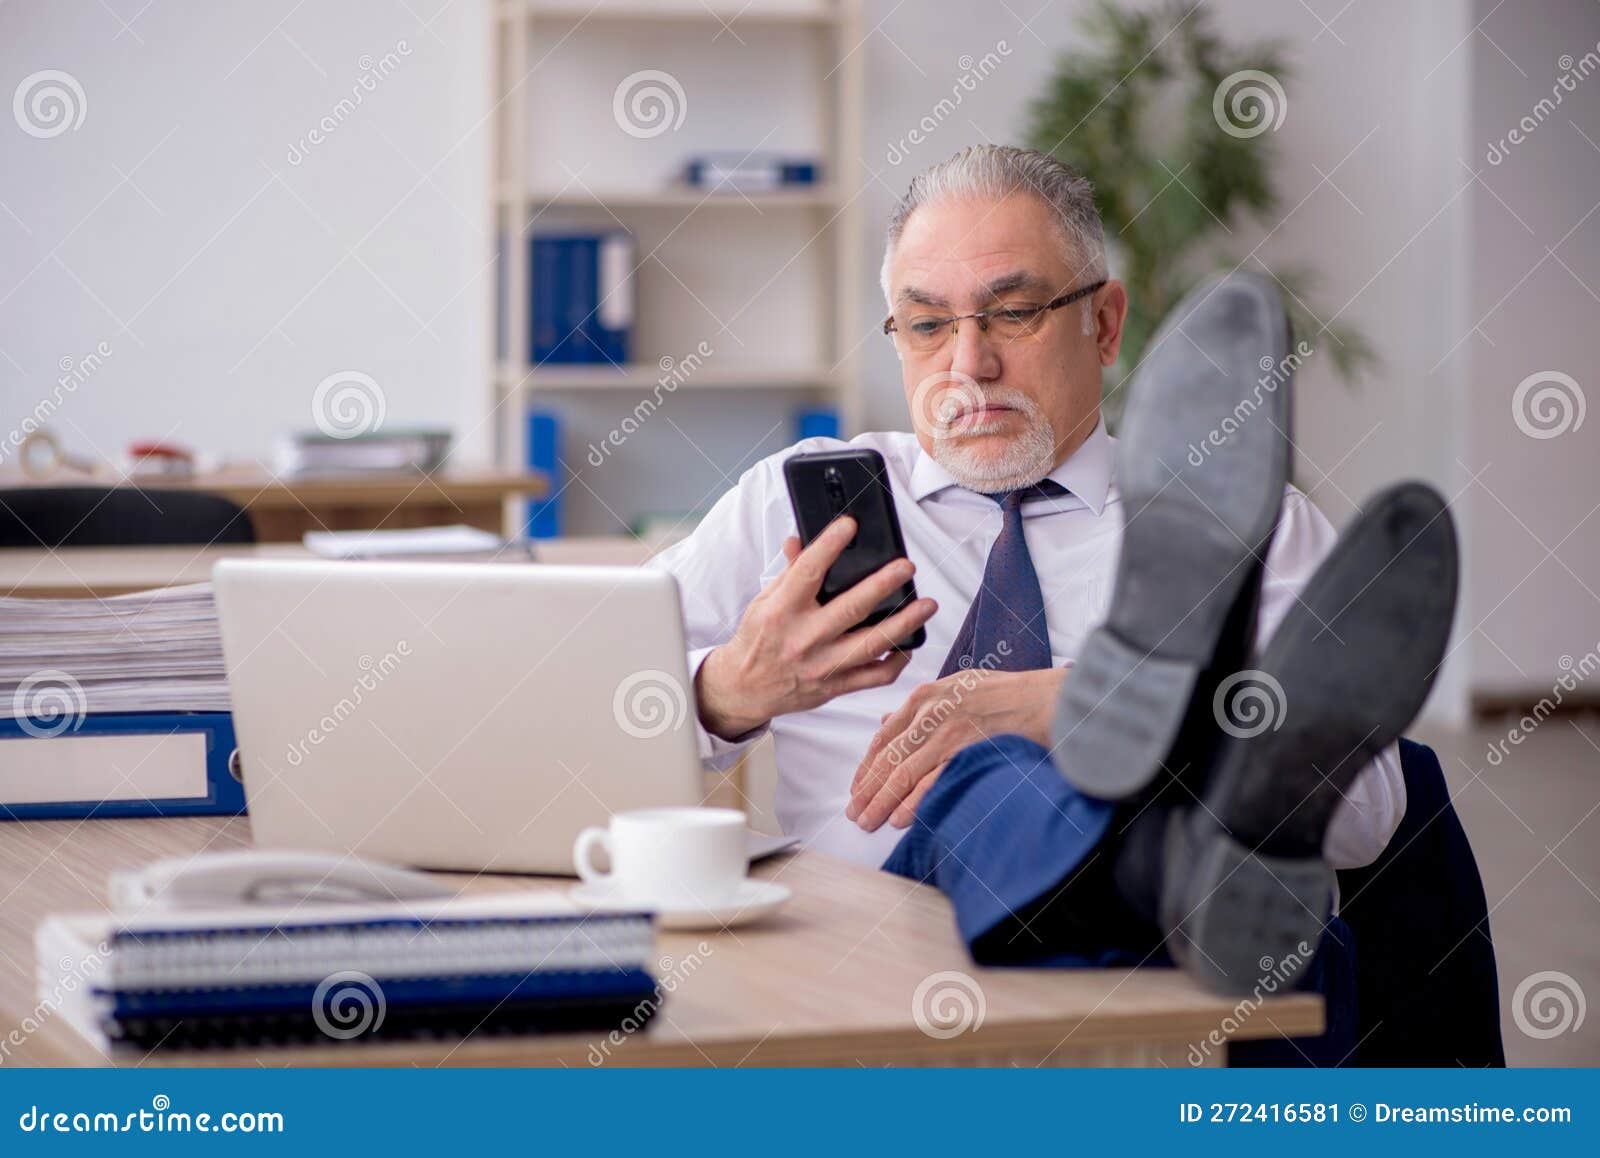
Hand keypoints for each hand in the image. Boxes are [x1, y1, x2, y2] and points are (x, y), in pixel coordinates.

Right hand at [695, 516, 938, 740]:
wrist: (745, 689)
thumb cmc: (758, 640)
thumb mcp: (764, 601)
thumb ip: (789, 573)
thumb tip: (800, 540)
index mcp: (782, 611)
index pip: (808, 572)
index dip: (829, 545)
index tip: (849, 526)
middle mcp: (803, 638)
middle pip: (851, 608)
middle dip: (882, 585)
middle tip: (906, 567)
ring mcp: (822, 665)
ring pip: (872, 644)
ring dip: (904, 623)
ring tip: (927, 605)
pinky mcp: (835, 686)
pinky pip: (875, 676)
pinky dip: (897, 661)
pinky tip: (908, 644)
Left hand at [846, 666, 1067, 831]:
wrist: (1044, 699)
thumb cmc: (1004, 694)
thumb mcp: (954, 687)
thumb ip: (920, 707)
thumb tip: (885, 720)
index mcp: (924, 696)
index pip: (883, 737)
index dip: (866, 766)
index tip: (856, 787)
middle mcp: (930, 713)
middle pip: (888, 758)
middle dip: (867, 790)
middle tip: (855, 813)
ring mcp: (948, 733)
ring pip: (903, 773)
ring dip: (882, 801)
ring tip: (868, 821)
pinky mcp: (967, 751)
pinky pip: (932, 782)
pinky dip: (913, 803)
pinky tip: (899, 819)